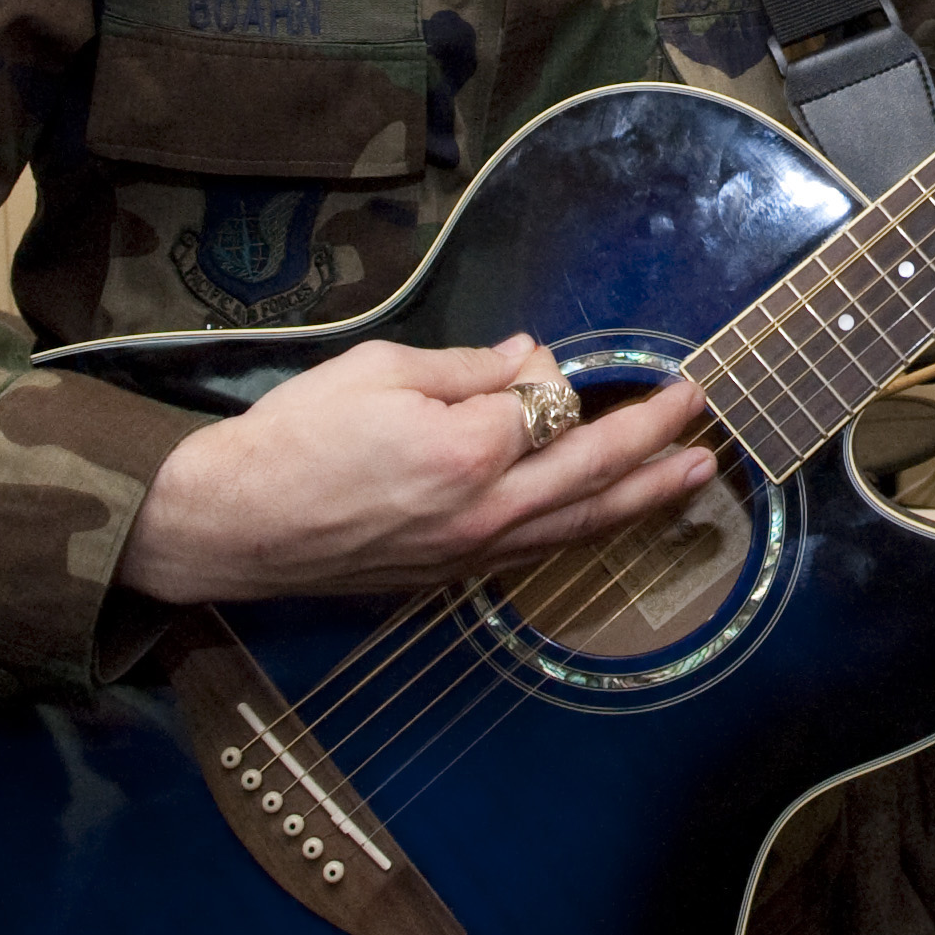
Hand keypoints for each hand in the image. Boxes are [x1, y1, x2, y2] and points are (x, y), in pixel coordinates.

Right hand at [115, 333, 718, 604]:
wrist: (231, 526)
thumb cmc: (292, 439)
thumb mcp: (377, 370)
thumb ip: (467, 368)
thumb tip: (531, 359)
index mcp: (467, 448)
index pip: (544, 402)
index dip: (547, 373)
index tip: (542, 357)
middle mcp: (483, 509)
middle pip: (592, 472)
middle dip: (653, 439)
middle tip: (702, 414)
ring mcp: (471, 552)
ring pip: (578, 524)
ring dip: (643, 497)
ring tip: (694, 474)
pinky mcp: (452, 577)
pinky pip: (539, 552)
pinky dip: (585, 531)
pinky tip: (611, 517)